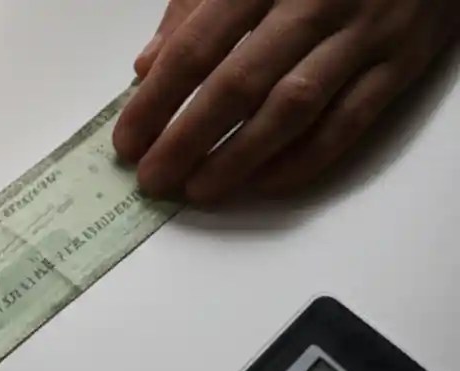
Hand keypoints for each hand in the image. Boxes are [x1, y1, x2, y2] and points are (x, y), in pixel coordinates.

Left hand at [113, 0, 457, 202]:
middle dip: (187, 139)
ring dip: (239, 157)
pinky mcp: (404, 59)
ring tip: (200, 188)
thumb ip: (193, 8)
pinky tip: (265, 182)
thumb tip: (147, 67)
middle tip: (155, 177)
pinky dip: (305, 158)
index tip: (129, 142)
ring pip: (291, 108)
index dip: (156, 101)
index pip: (196, 47)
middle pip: (239, 83)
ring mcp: (364, 32)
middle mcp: (314, 2)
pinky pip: (350, 120)